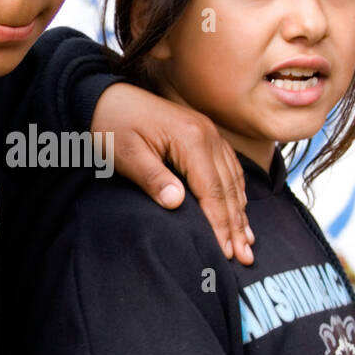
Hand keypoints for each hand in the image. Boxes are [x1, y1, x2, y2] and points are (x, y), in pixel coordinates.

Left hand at [90, 83, 253, 262]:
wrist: (106, 97)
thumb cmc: (113, 125)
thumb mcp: (127, 154)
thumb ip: (153, 178)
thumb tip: (176, 203)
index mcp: (191, 139)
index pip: (212, 190)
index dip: (220, 224)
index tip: (226, 252)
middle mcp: (208, 134)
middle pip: (228, 188)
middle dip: (236, 225)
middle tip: (244, 258)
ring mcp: (209, 133)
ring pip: (233, 179)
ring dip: (240, 212)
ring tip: (247, 242)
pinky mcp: (204, 135)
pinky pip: (228, 167)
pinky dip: (235, 192)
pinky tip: (239, 209)